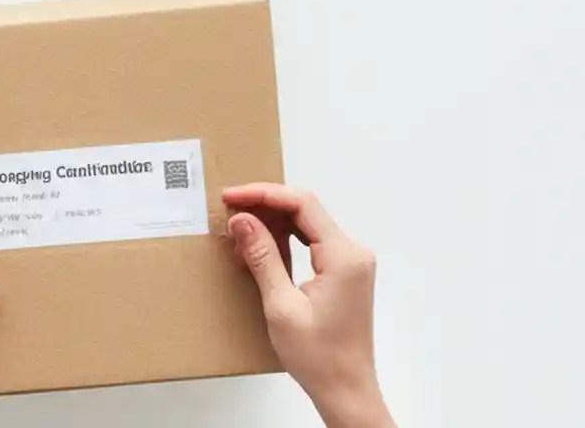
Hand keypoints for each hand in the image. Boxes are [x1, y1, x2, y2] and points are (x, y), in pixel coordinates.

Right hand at [223, 184, 393, 427]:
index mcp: (344, 256)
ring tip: (240, 228)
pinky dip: (287, 239)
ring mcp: (351, 262)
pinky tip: (261, 246)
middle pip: (307, 210)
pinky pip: (313, 243)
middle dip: (267, 205)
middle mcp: (354, 252)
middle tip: (230, 208)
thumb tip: (242, 220)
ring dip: (275, 222)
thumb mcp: (281, 306)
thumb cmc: (319, 357)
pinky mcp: (345, 273)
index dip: (265, 194)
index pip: (303, 204)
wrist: (346, 389)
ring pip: (309, 224)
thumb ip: (262, 257)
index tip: (233, 196)